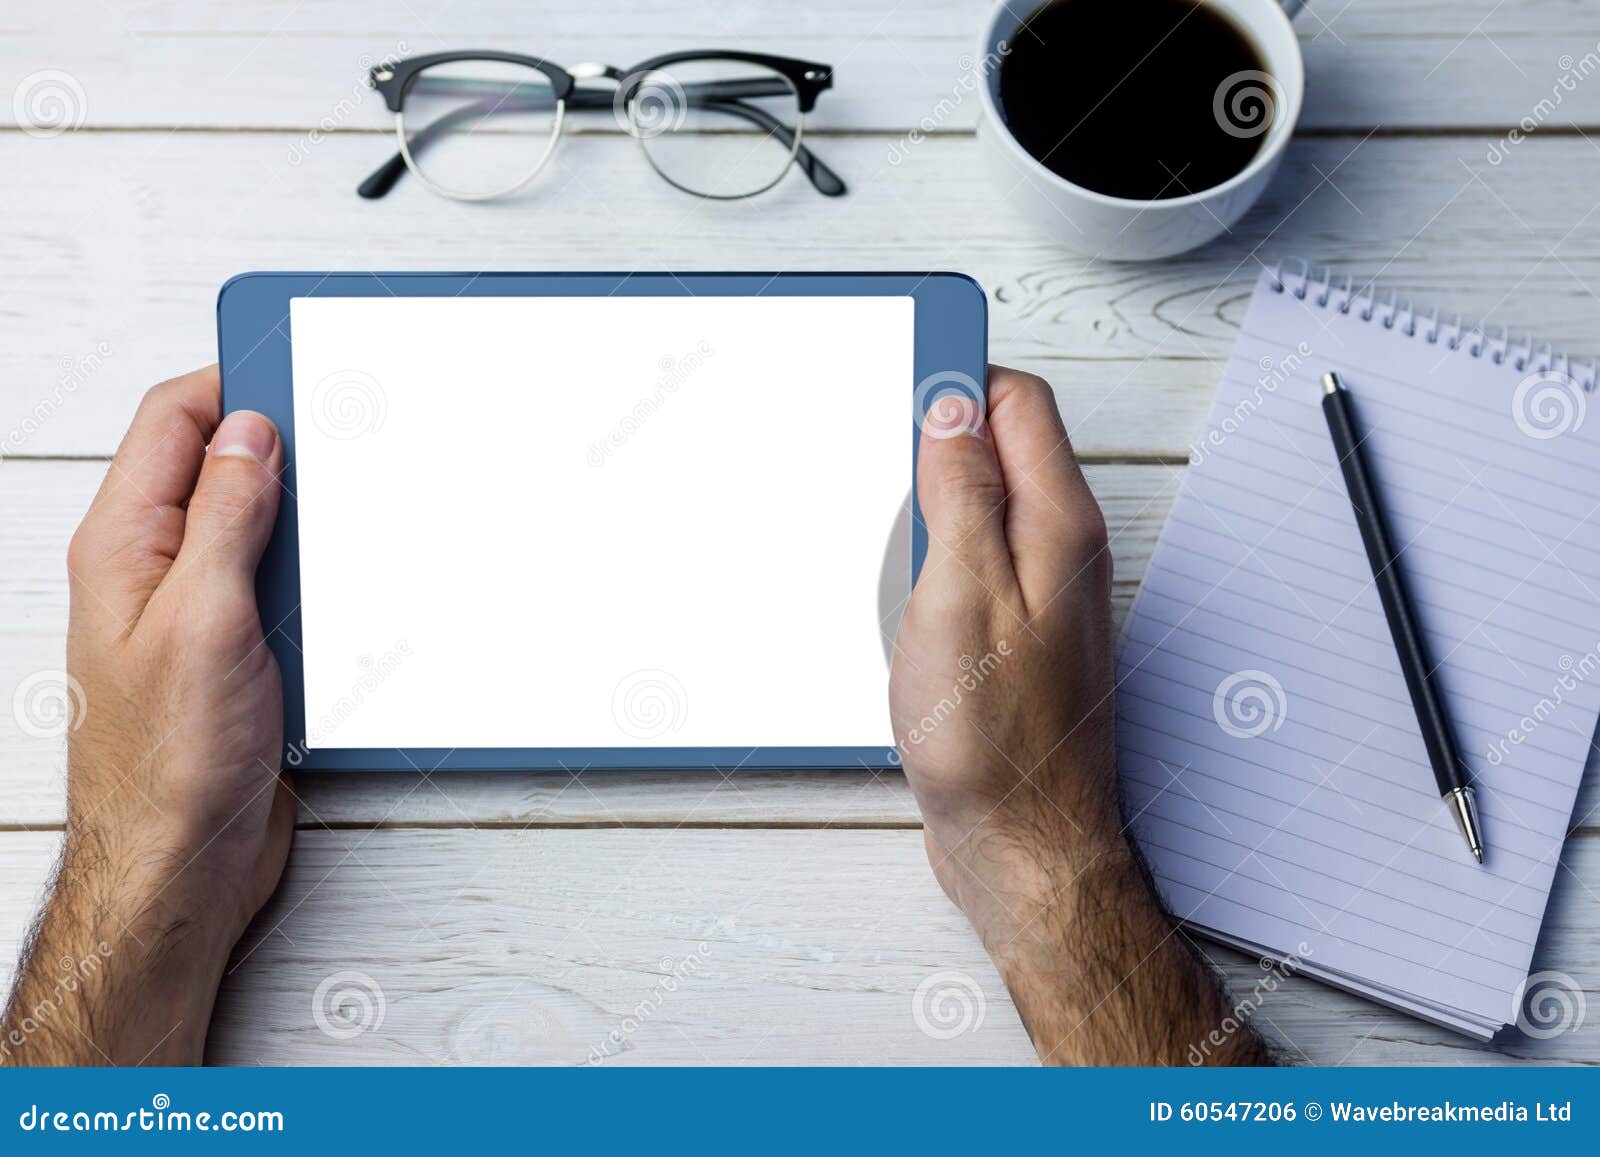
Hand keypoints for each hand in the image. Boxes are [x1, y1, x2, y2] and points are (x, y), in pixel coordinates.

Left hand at [2, 366, 292, 1064]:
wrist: (183, 868)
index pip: (171, 421)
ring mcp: (195, 610)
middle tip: (345, 437)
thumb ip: (223, 518)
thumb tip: (247, 432)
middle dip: (281, 444)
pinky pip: (278, 583)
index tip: (300, 368)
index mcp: (122, 546)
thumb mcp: (203, 620)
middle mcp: (153, 569)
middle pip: (216, 465)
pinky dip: (314, 572)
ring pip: (256, 525)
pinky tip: (346, 583)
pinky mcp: (236, 650)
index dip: (233, 382)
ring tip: (352, 513)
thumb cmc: (171, 765)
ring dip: (304, 516)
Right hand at [891, 366, 1120, 945]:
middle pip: (1005, 443)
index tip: (897, 379)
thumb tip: (952, 403)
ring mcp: (1042, 591)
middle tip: (879, 449)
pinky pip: (978, 556)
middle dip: (939, 428)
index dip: (956, 375)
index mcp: (1059, 524)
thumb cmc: (993, 740)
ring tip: (887, 515)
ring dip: (935, 491)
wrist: (1021, 843)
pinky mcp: (1016, 630)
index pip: (1018, 400)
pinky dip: (938, 547)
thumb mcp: (960, 595)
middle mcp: (1063, 549)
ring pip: (988, 500)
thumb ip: (961, 493)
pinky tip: (904, 579)